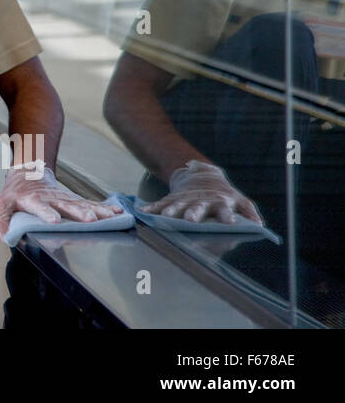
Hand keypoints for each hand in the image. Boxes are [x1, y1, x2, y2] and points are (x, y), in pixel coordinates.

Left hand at [0, 163, 122, 239]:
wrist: (28, 174)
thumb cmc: (15, 193)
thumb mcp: (2, 204)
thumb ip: (1, 219)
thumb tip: (6, 237)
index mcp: (32, 200)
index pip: (39, 206)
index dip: (46, 213)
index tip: (55, 221)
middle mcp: (51, 199)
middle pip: (66, 206)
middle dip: (79, 213)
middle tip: (90, 220)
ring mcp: (64, 199)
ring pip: (81, 205)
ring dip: (96, 212)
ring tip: (109, 217)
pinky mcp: (73, 200)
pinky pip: (90, 204)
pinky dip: (104, 208)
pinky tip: (117, 213)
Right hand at [139, 160, 262, 224]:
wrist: (203, 176)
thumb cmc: (225, 195)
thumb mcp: (241, 201)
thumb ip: (249, 213)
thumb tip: (260, 226)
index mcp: (221, 201)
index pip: (226, 209)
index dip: (227, 216)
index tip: (230, 223)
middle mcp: (202, 200)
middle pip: (198, 207)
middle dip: (193, 213)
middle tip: (189, 220)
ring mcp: (186, 198)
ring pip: (178, 205)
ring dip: (171, 211)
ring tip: (164, 217)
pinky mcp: (173, 198)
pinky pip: (161, 203)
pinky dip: (152, 208)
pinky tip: (143, 213)